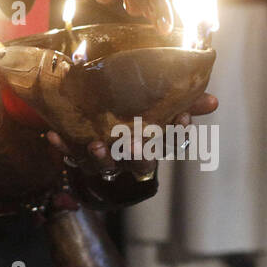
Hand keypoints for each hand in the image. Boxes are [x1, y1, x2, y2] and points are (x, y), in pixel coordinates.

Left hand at [46, 93, 218, 177]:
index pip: (169, 142)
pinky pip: (70, 154)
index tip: (182, 119)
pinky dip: (62, 147)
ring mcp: (104, 159)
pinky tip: (53, 135)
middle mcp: (128, 157)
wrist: (96, 128)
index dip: (176, 133)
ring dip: (100, 157)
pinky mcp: (79, 155)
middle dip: (138, 156)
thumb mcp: (158, 110)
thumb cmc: (134, 119)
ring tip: (96, 145)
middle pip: (138, 164)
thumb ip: (184, 104)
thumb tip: (213, 100)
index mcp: (150, 144)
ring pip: (104, 166)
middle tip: (136, 145)